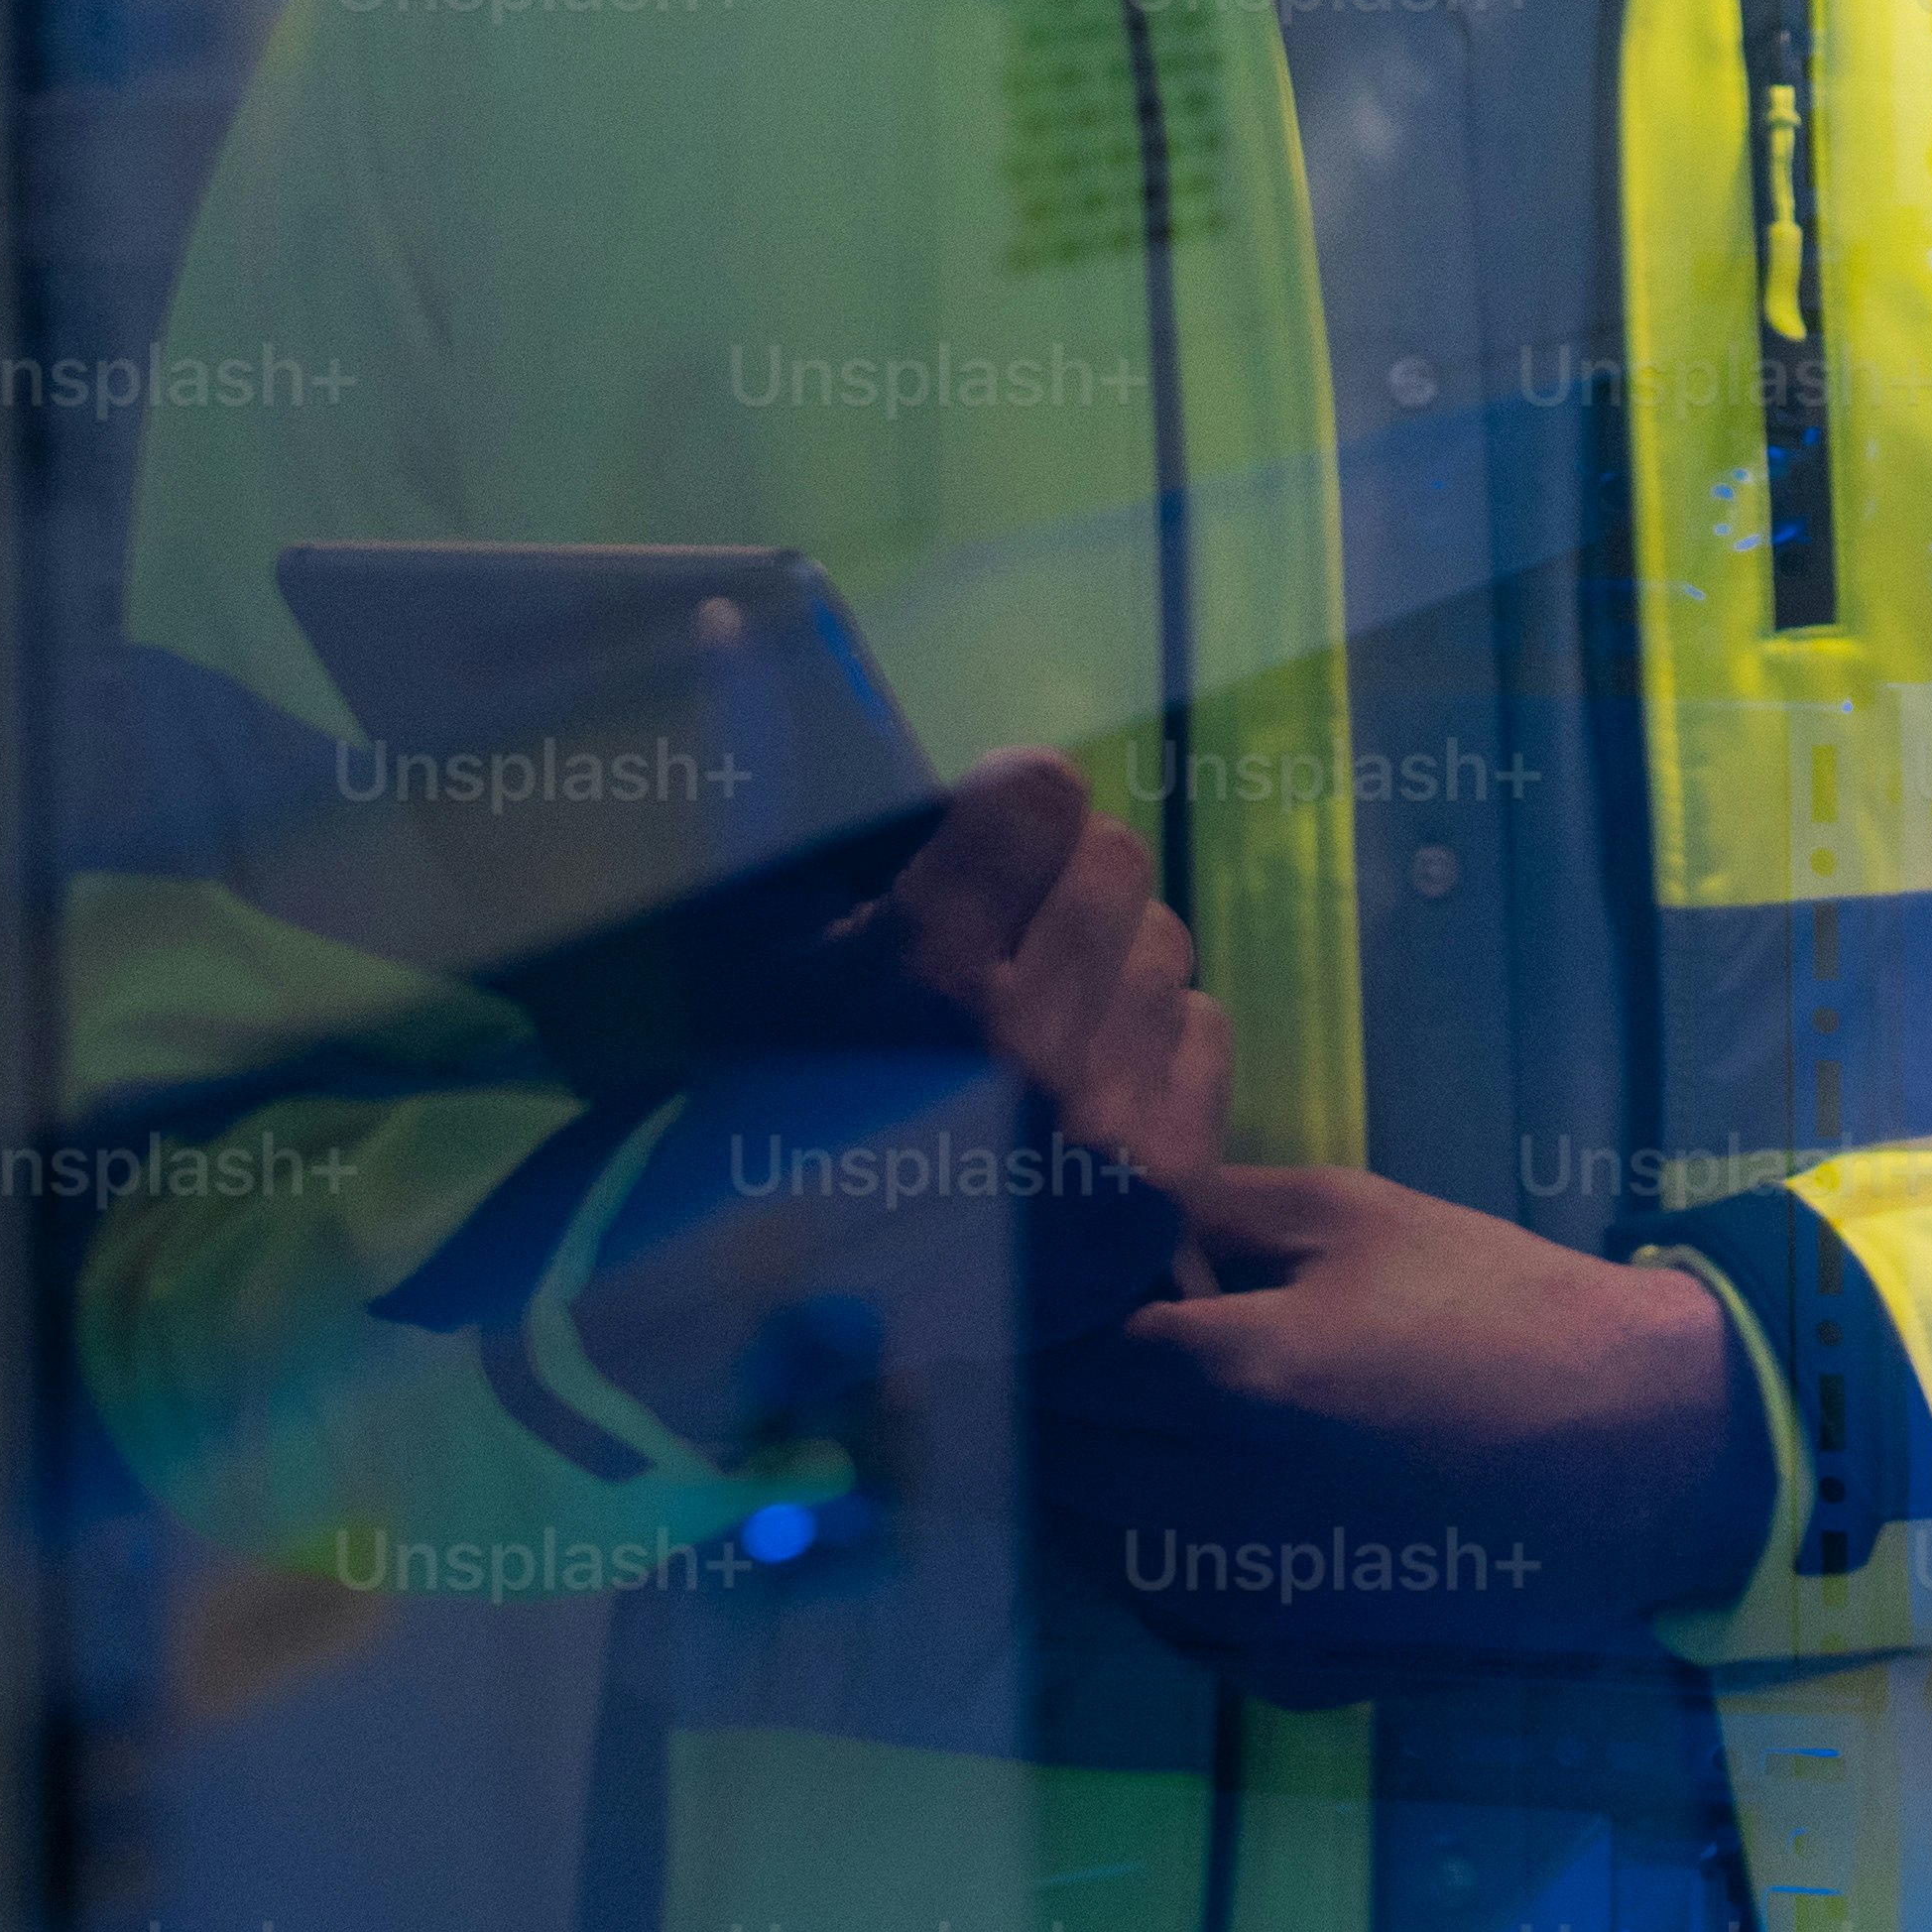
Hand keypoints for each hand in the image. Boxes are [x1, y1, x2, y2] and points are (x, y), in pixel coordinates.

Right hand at [556, 756, 1217, 1468]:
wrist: (799, 1313)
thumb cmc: (759, 1104)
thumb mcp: (739, 940)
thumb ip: (752, 778)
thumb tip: (727, 618)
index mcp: (914, 970)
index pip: (1042, 790)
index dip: (1003, 813)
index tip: (968, 853)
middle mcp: (1018, 1044)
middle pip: (1115, 858)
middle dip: (1056, 885)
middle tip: (999, 943)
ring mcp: (1098, 1122)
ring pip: (1165, 942)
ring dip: (1107, 962)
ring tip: (1032, 1019)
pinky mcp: (1156, 1187)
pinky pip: (1204, 1033)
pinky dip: (1151, 1046)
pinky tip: (1073, 1086)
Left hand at [1041, 1168, 1776, 1685]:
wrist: (1649, 1453)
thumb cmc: (1503, 1309)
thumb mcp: (1356, 1215)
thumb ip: (1209, 1212)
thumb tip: (1102, 1219)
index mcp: (1227, 1382)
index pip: (1050, 1362)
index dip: (1027, 1322)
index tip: (1033, 1294)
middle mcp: (1218, 1515)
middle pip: (1057, 1464)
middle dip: (1045, 1407)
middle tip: (1070, 1358)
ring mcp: (1255, 1611)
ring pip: (1098, 1555)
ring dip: (1090, 1492)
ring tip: (1129, 1432)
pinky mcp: (1296, 1673)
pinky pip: (1173, 1623)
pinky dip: (1158, 1570)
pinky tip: (1200, 1516)